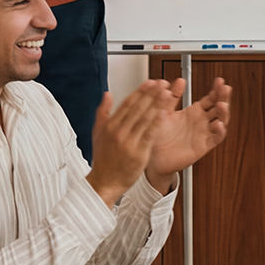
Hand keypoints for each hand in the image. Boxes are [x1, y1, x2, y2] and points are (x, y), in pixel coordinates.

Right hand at [86, 81, 172, 205]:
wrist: (104, 183)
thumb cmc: (103, 160)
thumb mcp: (97, 133)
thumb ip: (103, 112)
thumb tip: (107, 94)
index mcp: (110, 126)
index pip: (127, 103)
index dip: (140, 91)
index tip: (150, 82)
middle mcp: (119, 132)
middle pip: (137, 108)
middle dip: (151, 94)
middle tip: (162, 83)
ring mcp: (128, 143)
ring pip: (145, 119)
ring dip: (157, 105)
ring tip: (167, 93)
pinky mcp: (138, 154)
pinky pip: (149, 135)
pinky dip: (156, 124)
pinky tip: (163, 114)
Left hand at [146, 77, 231, 189]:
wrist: (153, 157)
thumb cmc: (158, 135)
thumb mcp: (164, 111)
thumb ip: (172, 96)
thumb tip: (179, 80)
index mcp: (193, 112)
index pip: (210, 98)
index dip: (216, 89)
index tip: (219, 80)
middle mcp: (201, 122)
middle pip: (218, 107)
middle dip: (223, 97)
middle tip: (225, 88)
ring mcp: (203, 133)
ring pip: (220, 121)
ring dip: (224, 113)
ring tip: (223, 104)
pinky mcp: (203, 146)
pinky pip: (215, 139)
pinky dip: (219, 132)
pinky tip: (218, 124)